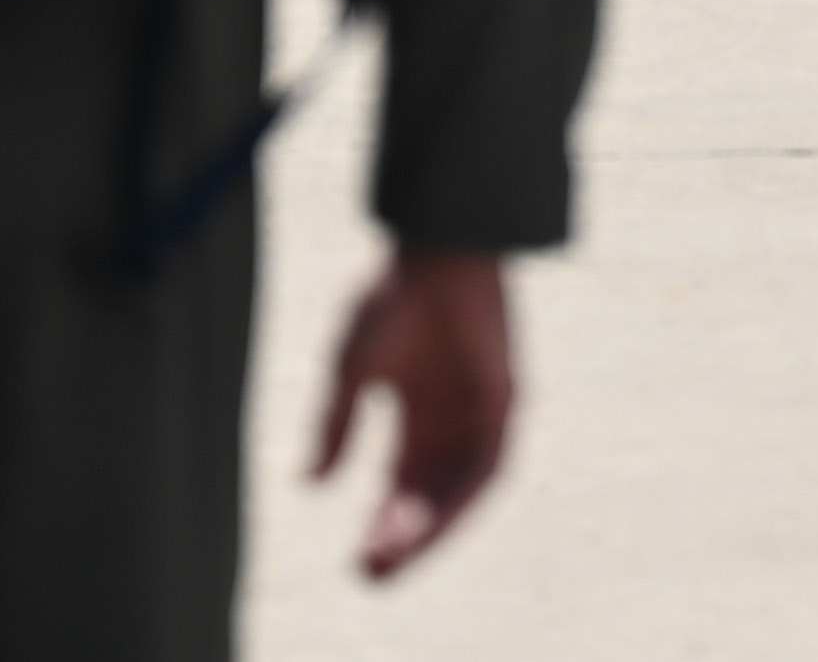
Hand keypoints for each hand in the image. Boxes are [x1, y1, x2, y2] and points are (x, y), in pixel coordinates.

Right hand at [313, 246, 515, 579]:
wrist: (437, 247)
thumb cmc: (391, 296)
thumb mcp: (352, 370)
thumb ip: (336, 425)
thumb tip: (311, 483)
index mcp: (414, 413)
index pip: (398, 486)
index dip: (378, 523)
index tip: (357, 561)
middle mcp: (449, 420)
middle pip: (427, 498)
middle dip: (402, 537)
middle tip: (373, 570)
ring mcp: (480, 413)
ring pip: (456, 491)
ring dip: (430, 526)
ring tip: (396, 553)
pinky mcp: (506, 400)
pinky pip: (490, 466)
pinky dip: (463, 497)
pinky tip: (434, 521)